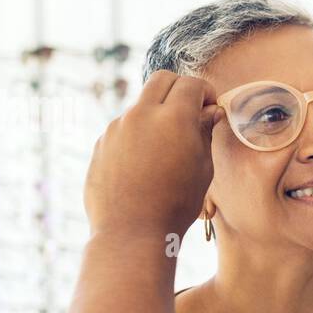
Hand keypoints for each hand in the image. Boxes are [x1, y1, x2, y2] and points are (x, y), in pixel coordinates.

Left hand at [84, 70, 223, 238]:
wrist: (131, 232)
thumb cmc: (175, 205)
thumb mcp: (203, 169)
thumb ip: (205, 133)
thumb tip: (211, 113)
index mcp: (173, 118)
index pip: (192, 84)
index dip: (206, 92)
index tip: (211, 108)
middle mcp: (141, 114)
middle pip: (162, 80)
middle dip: (180, 89)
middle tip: (191, 111)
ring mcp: (117, 127)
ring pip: (141, 104)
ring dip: (157, 113)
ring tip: (167, 146)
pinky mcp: (102, 143)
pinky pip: (124, 127)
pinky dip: (139, 133)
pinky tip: (146, 162)